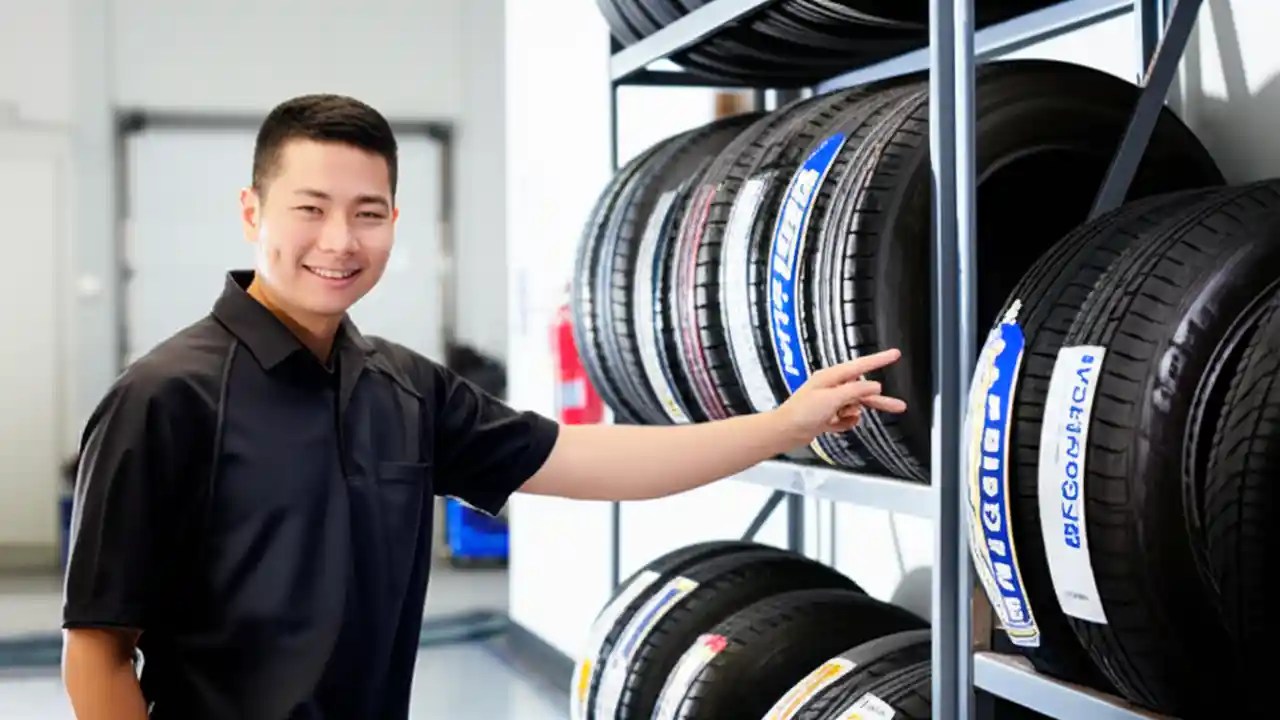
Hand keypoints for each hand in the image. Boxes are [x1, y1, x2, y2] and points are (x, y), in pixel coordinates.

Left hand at [772, 349, 907, 446]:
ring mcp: (830, 401)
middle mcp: (832, 387)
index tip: (895, 354)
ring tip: (842, 418)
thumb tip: (874, 386)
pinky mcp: (828, 415)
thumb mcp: (832, 399)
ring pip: (855, 405)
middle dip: (877, 400)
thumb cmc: (801, 413)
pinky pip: (847, 419)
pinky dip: (845, 423)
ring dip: (852, 413)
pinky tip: (836, 425)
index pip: (861, 365)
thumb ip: (855, 391)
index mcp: (831, 377)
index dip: (880, 360)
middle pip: (863, 390)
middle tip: (898, 405)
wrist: (785, 432)